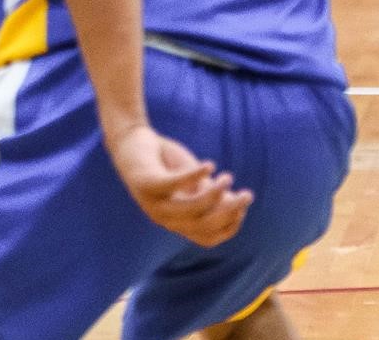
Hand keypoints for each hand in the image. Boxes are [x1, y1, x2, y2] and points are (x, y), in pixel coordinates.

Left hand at [106, 124, 251, 247]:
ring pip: (191, 209)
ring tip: (228, 177)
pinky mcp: (146, 182)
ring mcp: (152, 202)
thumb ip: (210, 194)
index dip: (229, 227)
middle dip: (230, 211)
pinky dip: (194, 175)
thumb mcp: (192, 182)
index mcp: (175, 222)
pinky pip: (174, 184)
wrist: (131, 141)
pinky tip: (210, 166)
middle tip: (247, 194)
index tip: (244, 209)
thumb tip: (237, 206)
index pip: (207, 238)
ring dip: (215, 194)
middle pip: (203, 225)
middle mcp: (163, 218)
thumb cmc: (165, 164)